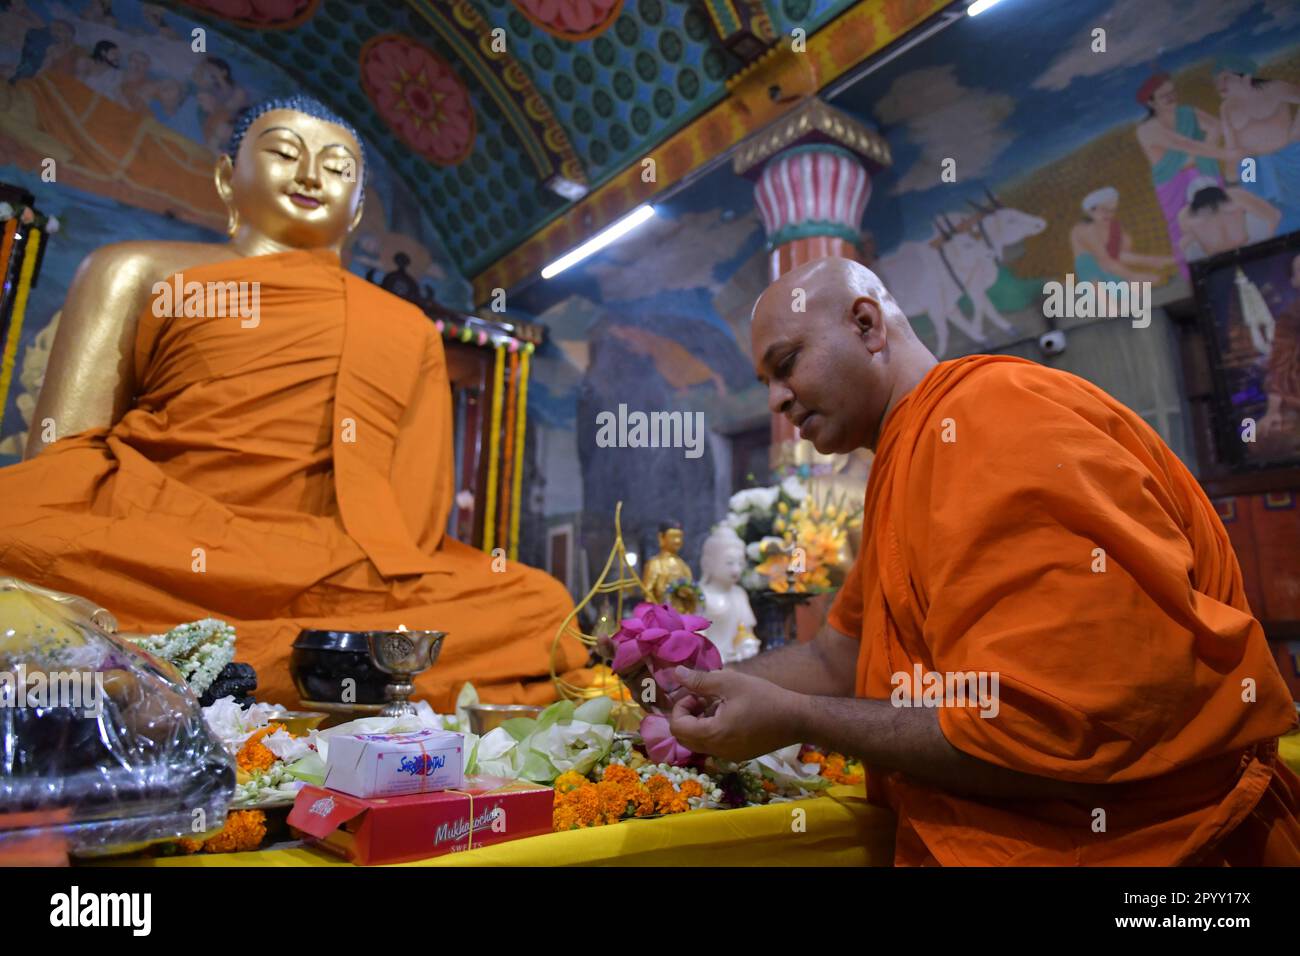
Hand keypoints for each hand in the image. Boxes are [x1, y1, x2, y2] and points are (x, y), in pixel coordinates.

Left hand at [668, 666, 804, 761]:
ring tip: (718, 703)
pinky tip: (730, 714)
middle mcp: (717, 751)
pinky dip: (713, 731)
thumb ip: (700, 680)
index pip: (677, 727)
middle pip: (684, 739)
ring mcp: (728, 756)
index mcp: (713, 734)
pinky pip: (714, 746)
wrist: (797, 719)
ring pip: (699, 743)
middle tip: (703, 699)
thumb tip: (676, 674)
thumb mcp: (730, 682)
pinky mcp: (738, 756)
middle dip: (687, 716)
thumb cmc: (764, 697)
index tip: (697, 694)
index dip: (680, 707)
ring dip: (700, 723)